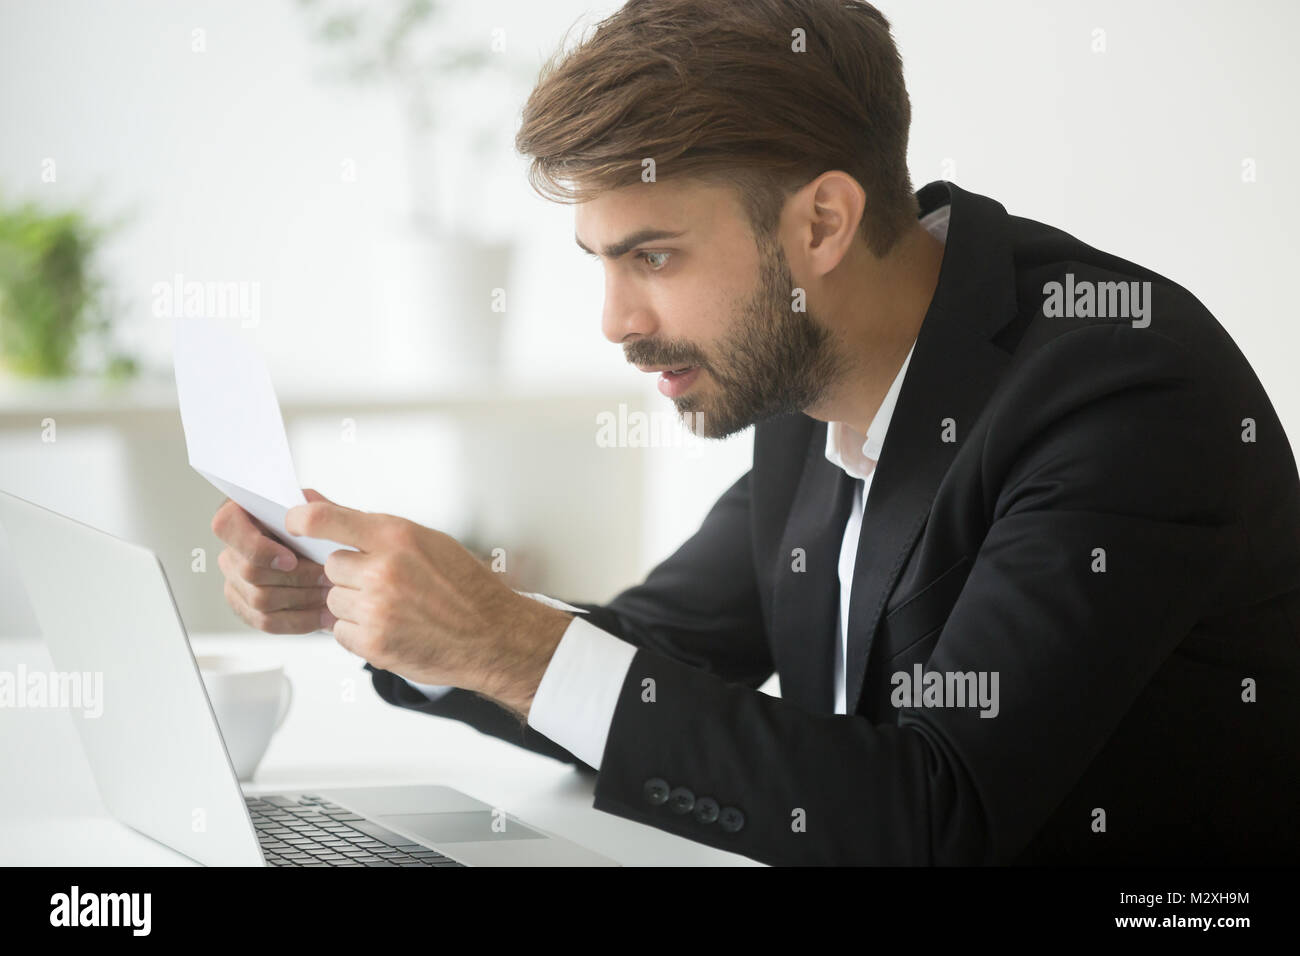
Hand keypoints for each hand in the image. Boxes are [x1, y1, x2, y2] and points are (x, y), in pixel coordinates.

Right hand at [212, 488, 332, 633]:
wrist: (323, 550)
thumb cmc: (316, 525)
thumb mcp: (317, 506)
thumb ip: (310, 507)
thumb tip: (306, 517)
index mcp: (238, 516)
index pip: (226, 527)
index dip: (257, 548)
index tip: (290, 560)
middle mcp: (230, 551)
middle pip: (249, 572)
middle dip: (295, 577)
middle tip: (328, 577)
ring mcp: (235, 582)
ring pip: (260, 600)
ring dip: (302, 599)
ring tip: (333, 594)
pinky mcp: (246, 607)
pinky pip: (267, 622)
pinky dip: (299, 621)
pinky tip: (325, 616)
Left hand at [285, 500, 572, 719]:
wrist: (493, 635)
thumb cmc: (465, 587)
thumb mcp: (426, 542)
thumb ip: (369, 527)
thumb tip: (316, 502)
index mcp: (398, 536)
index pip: (327, 519)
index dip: (301, 519)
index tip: (293, 522)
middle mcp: (384, 570)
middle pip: (332, 566)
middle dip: (351, 576)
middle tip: (384, 584)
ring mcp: (377, 608)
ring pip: (334, 602)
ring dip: (354, 607)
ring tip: (393, 609)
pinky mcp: (374, 643)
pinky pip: (340, 633)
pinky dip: (359, 634)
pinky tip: (390, 629)